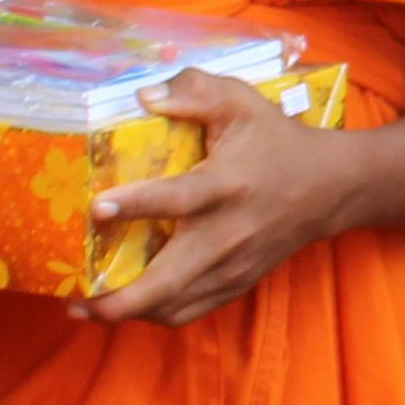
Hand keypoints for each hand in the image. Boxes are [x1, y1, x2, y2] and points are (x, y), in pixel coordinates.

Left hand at [81, 70, 356, 325]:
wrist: (329, 188)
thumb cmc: (276, 141)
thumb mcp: (242, 102)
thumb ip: (195, 90)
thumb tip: (143, 97)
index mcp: (226, 185)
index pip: (178, 199)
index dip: (136, 205)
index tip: (97, 208)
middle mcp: (228, 233)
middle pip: (169, 280)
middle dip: (120, 299)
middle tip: (75, 299)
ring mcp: (232, 266)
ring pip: (174, 306)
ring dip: (128, 313)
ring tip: (86, 306)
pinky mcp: (236, 283)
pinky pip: (189, 311)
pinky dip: (153, 314)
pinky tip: (125, 306)